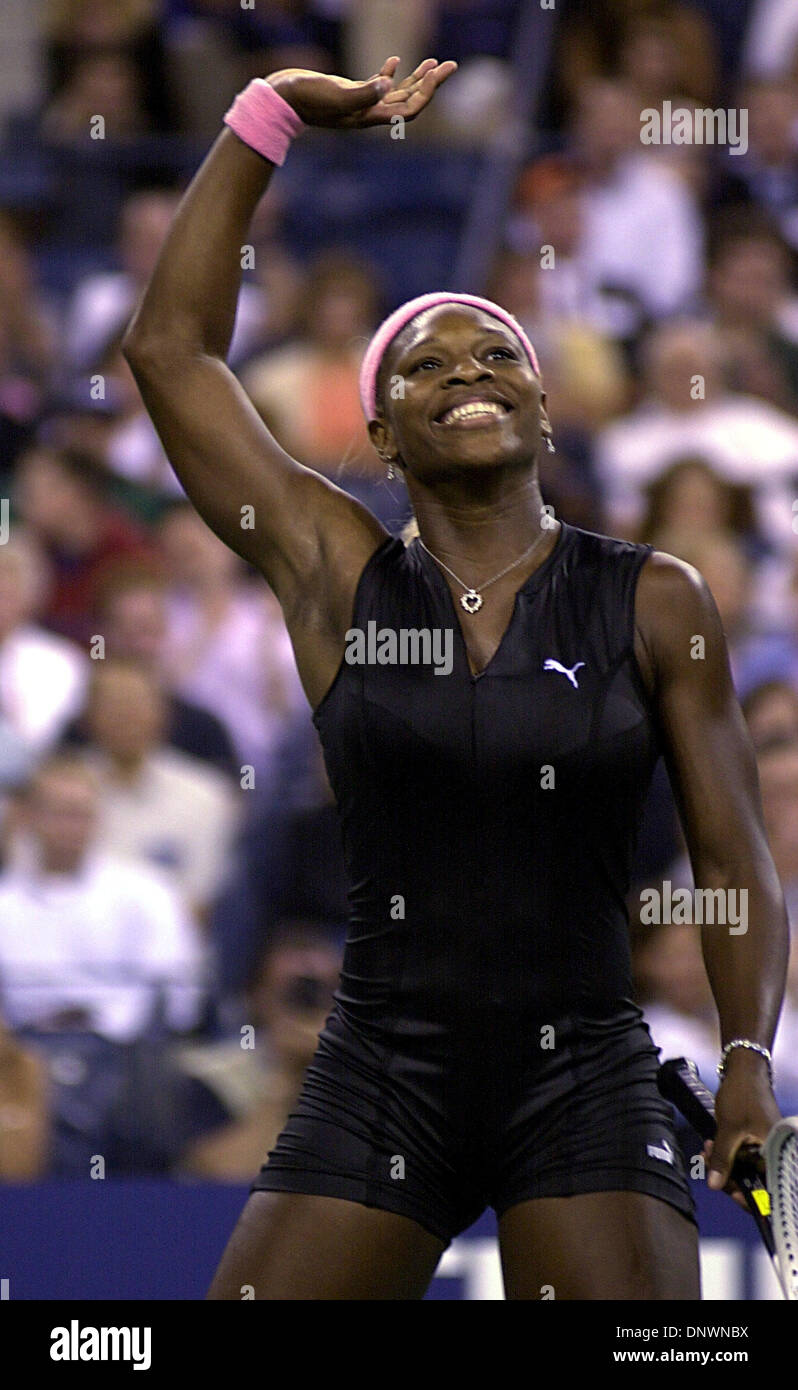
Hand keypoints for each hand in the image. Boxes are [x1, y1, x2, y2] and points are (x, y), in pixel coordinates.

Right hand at [267, 55, 457, 129]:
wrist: (282, 100)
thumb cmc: (307, 99)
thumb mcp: (336, 95)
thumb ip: (364, 92)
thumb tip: (390, 83)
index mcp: (370, 116)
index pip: (409, 109)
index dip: (426, 93)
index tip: (437, 74)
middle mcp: (369, 113)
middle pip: (409, 101)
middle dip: (431, 84)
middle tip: (451, 66)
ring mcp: (360, 103)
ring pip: (397, 93)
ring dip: (416, 78)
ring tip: (434, 64)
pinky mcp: (349, 92)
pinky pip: (376, 85)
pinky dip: (389, 72)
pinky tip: (395, 60)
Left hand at [704, 1053, 780, 1208]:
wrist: (744, 1069)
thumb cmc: (741, 1096)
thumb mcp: (729, 1130)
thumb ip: (722, 1160)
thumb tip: (714, 1185)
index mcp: (777, 1153)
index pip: (769, 1189)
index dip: (750, 1197)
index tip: (730, 1194)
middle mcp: (775, 1153)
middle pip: (755, 1180)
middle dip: (728, 1175)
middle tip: (706, 1164)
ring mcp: (765, 1147)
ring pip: (745, 1167)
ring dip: (724, 1163)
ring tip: (706, 1150)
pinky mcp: (756, 1141)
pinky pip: (742, 1155)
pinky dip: (727, 1153)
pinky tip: (711, 1146)